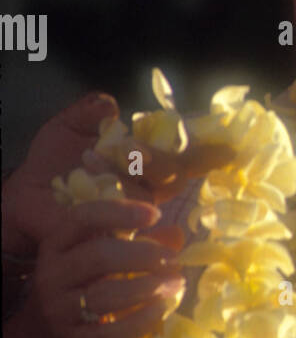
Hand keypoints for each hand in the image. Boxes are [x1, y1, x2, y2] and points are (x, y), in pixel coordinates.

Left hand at [3, 90, 233, 257]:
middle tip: (130, 149)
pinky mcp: (107, 232)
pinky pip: (118, 218)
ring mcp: (128, 215)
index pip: (184, 160)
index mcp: (143, 164)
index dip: (208, 155)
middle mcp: (144, 190)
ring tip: (89, 160)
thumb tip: (111, 104)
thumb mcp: (67, 128)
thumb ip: (89, 112)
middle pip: (171, 178)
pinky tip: (83, 177)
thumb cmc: (51, 163)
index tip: (232, 151)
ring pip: (143, 196)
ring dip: (120, 173)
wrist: (20, 197)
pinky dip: (103, 195)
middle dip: (154, 160)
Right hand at [13, 197, 187, 337]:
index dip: (120, 211)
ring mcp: (58, 310)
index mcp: (56, 245)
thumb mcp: (101, 262)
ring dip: (150, 286)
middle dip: (144, 255)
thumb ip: (136, 244)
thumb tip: (176, 235)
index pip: (83, 218)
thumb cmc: (85, 290)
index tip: (155, 214)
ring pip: (107, 293)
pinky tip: (162, 309)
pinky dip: (143, 318)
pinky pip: (113, 330)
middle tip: (174, 260)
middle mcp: (51, 274)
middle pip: (100, 255)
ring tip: (176, 284)